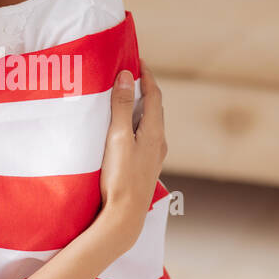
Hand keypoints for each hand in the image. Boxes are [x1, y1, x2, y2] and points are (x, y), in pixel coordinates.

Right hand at [96, 60, 166, 253]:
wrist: (124, 217)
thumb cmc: (121, 177)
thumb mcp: (119, 137)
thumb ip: (123, 107)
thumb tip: (127, 77)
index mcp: (155, 132)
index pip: (155, 95)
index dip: (147, 76)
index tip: (137, 61)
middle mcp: (159, 143)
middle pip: (154, 108)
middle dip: (142, 89)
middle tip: (126, 76)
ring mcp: (153, 157)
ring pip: (148, 124)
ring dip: (137, 108)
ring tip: (122, 99)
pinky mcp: (144, 168)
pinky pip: (142, 138)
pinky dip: (134, 125)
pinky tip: (121, 131)